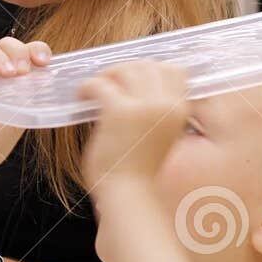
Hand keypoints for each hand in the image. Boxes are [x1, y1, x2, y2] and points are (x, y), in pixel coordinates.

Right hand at [0, 38, 47, 167]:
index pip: (27, 50)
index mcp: (15, 74)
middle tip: (22, 71)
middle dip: (17, 52)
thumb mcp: (22, 113)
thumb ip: (30, 93)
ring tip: (7, 74)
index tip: (44, 62)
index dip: (37, 49)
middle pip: (5, 44)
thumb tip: (44, 77)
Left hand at [76, 61, 189, 191]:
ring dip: (107, 74)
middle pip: (148, 65)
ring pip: (126, 69)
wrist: (132, 196)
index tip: (131, 78)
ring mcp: (144, 107)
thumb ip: (154, 115)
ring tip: (94, 89)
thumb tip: (131, 92)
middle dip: (126, 68)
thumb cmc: (141, 174)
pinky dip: (88, 86)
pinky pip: (101, 84)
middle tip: (109, 81)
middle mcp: (166, 105)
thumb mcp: (159, 137)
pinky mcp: (119, 113)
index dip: (150, 69)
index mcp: (179, 111)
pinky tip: (82, 95)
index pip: (173, 71)